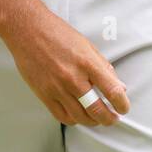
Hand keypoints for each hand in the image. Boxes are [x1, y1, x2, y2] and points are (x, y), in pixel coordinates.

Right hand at [1, 3, 130, 127]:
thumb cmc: (57, 33)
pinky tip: (78, 116)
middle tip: (113, 118)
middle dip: (109, 119)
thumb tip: (118, 85)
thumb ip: (103, 66)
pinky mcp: (44, 94)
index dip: (122, 104)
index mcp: (87, 63)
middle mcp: (73, 77)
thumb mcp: (86, 45)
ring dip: (92, 121)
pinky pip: (62, 116)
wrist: (27, 30)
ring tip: (97, 119)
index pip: (112, 90)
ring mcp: (57, 88)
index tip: (124, 108)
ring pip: (80, 117)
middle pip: (97, 110)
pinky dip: (73, 120)